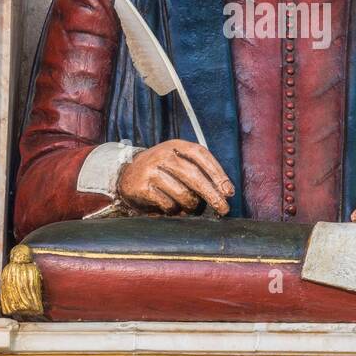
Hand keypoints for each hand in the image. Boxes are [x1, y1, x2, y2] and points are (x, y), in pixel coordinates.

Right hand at [117, 141, 234, 215]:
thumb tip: (223, 193)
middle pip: (194, 176)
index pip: (202, 156)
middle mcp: (163, 154)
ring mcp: (151, 170)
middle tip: (223, 209)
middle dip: (212, 195)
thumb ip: (199, 172)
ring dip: (191, 206)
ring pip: (183, 194)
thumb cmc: (163, 171)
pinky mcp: (142, 186)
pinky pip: (167, 204)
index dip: (218, 174)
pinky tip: (170, 208)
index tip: (229, 191)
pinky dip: (173, 210)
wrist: (127, 175)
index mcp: (177, 145)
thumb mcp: (179, 163)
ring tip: (189, 208)